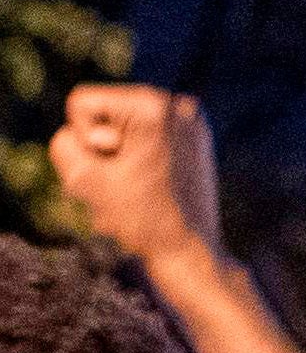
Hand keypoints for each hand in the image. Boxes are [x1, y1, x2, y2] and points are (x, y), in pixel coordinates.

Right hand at [48, 84, 223, 271]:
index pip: (81, 102)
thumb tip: (86, 132)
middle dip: (101, 152)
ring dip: (117, 161)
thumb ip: (63, 142)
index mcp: (152, 105)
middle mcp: (177, 104)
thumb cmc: (138, 217)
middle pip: (104, 118)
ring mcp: (190, 121)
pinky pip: (144, 143)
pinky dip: (138, 164)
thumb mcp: (82, 179)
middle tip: (125, 183)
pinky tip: (152, 188)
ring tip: (138, 189)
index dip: (82, 139)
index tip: (111, 166)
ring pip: (121, 133)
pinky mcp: (195, 140)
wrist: (189, 250)